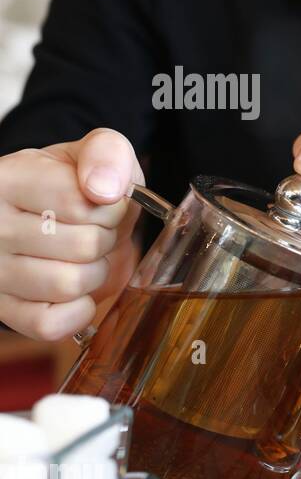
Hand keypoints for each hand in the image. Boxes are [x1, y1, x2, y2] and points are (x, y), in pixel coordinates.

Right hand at [0, 128, 144, 340]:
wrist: (51, 219)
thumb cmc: (73, 186)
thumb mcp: (92, 153)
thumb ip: (106, 153)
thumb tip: (105, 191)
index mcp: (5, 180)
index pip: (81, 204)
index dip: (111, 209)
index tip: (102, 205)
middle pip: (82, 247)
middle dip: (104, 240)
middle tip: (91, 232)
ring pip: (69, 285)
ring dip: (93, 273)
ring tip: (80, 257)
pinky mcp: (4, 310)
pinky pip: (51, 324)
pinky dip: (77, 310)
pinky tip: (73, 289)